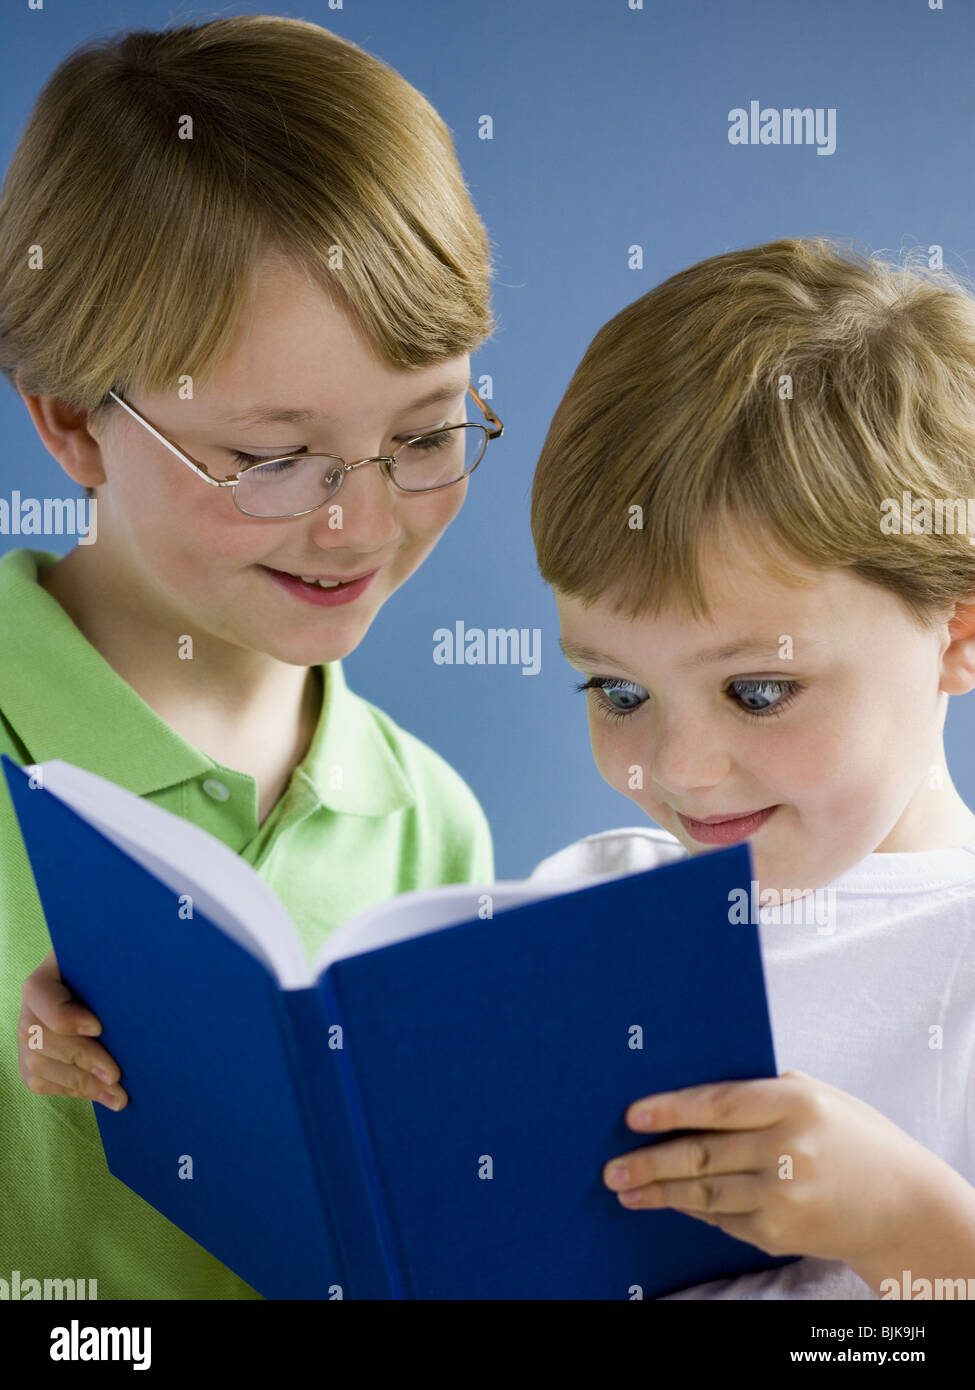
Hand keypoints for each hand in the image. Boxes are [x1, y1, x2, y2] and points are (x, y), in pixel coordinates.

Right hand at [18, 948, 127, 1109]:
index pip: (40, 993)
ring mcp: (27, 1036)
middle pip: (42, 1038)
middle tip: (115, 1075)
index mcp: (47, 976)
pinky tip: (102, 1096)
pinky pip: (40, 1083)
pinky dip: (73, 1092)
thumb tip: (138, 983)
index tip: (99, 1028)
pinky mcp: (31, 1061)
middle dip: (81, 1059)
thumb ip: (114, 971)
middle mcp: (30, 1008)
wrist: (99, 987)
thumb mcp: (109, 962)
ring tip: (117, 1095)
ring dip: (80, 1084)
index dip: (65, 1016)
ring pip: (38, 1066)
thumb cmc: (108, 971)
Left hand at [602, 1069, 939, 1267]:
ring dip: (658, 1192)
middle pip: (702, 1155)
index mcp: (795, 1103)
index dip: (670, 1110)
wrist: (902, 1204)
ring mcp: (784, 1195)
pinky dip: (693, 1209)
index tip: (632, 1115)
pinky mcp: (780, 1231)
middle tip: (611, 1167)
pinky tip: (670, 1201)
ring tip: (625, 1188)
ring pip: (704, 1193)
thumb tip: (691, 1092)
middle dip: (649, 1162)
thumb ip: (761, 1091)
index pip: (718, 1104)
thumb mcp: (816, 1096)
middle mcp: (788, 1149)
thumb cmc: (852, 1137)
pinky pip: (722, 1218)